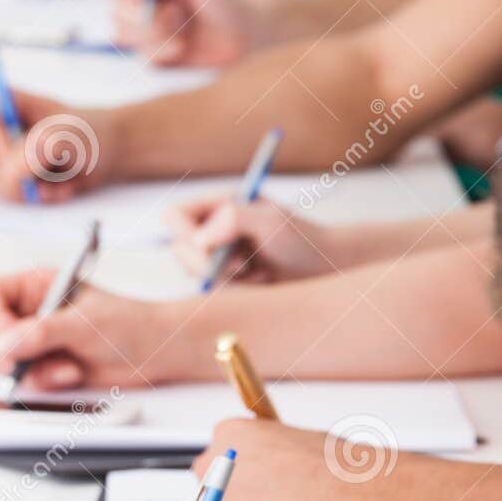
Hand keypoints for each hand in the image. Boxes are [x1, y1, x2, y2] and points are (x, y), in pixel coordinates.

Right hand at [0, 91, 114, 204]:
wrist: (103, 154)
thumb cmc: (86, 134)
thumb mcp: (69, 136)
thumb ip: (40, 150)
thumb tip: (13, 172)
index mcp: (4, 103)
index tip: (16, 161)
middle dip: (13, 175)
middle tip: (45, 180)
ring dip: (31, 189)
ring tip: (63, 182)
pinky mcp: (8, 181)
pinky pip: (13, 198)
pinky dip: (40, 198)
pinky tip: (60, 189)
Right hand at [0, 270, 189, 390]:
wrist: (155, 353)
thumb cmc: (129, 324)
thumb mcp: (85, 323)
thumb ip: (42, 332)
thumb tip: (5, 342)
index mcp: (34, 286)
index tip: (6, 339)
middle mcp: (28, 312)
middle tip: (19, 362)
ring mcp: (33, 341)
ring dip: (29, 370)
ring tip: (64, 367)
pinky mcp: (42, 367)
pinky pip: (23, 381)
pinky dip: (44, 382)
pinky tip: (72, 373)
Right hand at [110, 0, 252, 67]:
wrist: (240, 29)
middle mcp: (132, 9)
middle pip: (115, 17)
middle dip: (145, 18)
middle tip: (175, 12)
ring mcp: (140, 37)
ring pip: (130, 40)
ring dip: (159, 34)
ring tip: (185, 27)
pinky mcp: (152, 61)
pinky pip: (146, 60)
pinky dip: (166, 52)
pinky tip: (183, 46)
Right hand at [168, 196, 333, 284]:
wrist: (326, 271)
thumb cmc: (303, 240)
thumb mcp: (271, 222)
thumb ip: (233, 219)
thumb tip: (198, 240)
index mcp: (220, 205)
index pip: (175, 217)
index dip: (183, 235)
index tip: (208, 251)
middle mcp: (214, 230)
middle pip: (180, 251)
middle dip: (208, 265)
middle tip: (241, 267)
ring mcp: (219, 258)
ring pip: (196, 277)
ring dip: (227, 281)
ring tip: (260, 272)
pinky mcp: (228, 283)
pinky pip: (215, 295)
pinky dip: (237, 293)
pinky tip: (262, 283)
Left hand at [191, 419, 353, 500]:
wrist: (334, 493)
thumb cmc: (323, 464)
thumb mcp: (291, 438)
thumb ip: (268, 450)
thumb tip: (272, 460)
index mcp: (228, 433)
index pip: (220, 450)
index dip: (241, 465)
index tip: (255, 472)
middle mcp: (215, 465)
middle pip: (213, 480)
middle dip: (237, 489)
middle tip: (267, 494)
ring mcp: (218, 500)